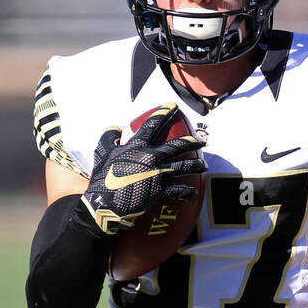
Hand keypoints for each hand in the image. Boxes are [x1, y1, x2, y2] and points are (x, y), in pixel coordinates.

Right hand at [79, 106, 205, 234]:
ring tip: (205, 166)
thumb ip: (108, 137)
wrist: (106, 202)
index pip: (153, 124)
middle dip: (192, 142)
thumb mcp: (102, 152)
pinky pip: (179, 190)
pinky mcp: (161, 190)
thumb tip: (115, 128)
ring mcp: (158, 173)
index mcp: (138, 145)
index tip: (174, 106)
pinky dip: (188, 192)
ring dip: (196, 166)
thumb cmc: (102, 177)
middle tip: (201, 141)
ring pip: (184, 166)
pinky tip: (194, 194)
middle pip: (177, 145)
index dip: (164, 113)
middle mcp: (152, 156)